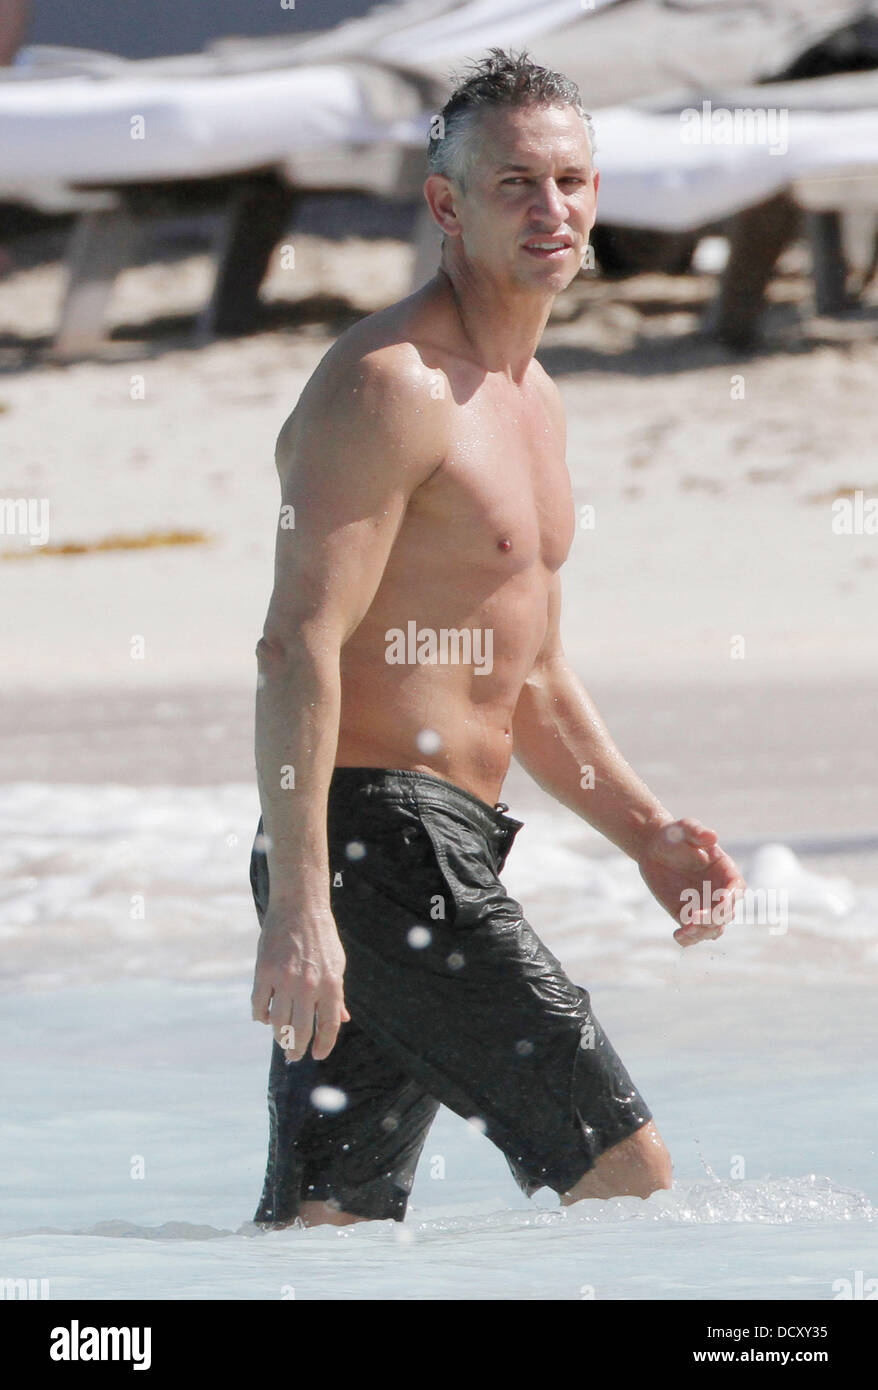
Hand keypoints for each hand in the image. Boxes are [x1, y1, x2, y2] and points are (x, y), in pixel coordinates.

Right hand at [250, 903, 350, 1060]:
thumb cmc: (321, 936)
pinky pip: (259, 1005)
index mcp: (331, 984)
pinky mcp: (264, 972)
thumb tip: (341, 1020)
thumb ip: (337, 994)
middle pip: (301, 1031)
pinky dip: (261, 1016)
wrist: (299, 906)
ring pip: (278, 1023)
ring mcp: (284, 980)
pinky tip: (265, 1017)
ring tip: (281, 1039)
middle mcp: (308, 985)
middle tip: (294, 1055)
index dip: (323, 1046)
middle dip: (297, 1048)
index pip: (328, 1027)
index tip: (317, 1055)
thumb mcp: (337, 964)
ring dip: (279, 1036)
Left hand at [637, 817, 745, 948]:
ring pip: (713, 928)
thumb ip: (697, 831)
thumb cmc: (674, 835)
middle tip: (693, 916)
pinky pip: (694, 934)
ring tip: (685, 930)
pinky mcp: (687, 916)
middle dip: (713, 917)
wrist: (653, 848)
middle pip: (726, 913)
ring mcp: (705, 906)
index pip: (736, 888)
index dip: (732, 897)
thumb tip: (712, 836)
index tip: (722, 901)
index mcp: (725, 871)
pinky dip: (689, 939)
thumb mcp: (684, 828)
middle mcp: (719, 892)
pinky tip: (678, 935)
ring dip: (702, 932)